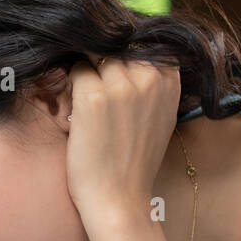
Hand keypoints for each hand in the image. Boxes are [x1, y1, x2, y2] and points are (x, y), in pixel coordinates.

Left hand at [64, 54, 180, 222]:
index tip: (113, 68)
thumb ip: (152, 83)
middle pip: (116, 46)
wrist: (119, 199)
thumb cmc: (134, 161)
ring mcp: (121, 85)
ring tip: (86, 103)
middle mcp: (149, 77)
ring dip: (86, 73)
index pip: (143, 41)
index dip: (124, 51)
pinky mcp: (92, 97)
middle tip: (95, 90)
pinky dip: (71, 85)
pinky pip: (75, 71)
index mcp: (170, 79)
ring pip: (94, 56)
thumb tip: (131, 52)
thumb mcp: (160, 115)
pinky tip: (75, 110)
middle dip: (102, 61)